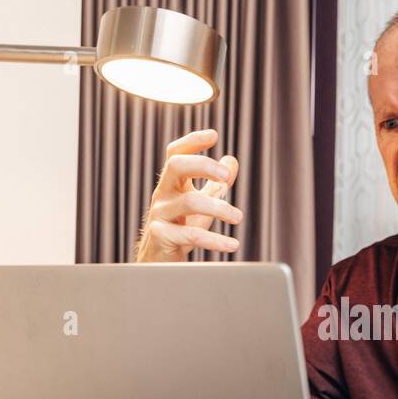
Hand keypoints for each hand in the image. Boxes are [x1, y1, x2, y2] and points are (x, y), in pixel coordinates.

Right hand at [134, 128, 240, 261]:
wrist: (159, 264)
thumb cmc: (180, 231)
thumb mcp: (200, 205)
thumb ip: (215, 184)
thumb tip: (232, 160)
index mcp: (173, 184)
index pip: (176, 153)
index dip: (192, 141)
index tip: (213, 135)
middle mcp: (163, 195)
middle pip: (176, 165)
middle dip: (203, 165)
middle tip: (225, 176)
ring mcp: (160, 215)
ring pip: (189, 202)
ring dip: (219, 208)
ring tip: (238, 217)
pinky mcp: (161, 237)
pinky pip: (190, 235)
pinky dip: (215, 240)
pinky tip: (232, 244)